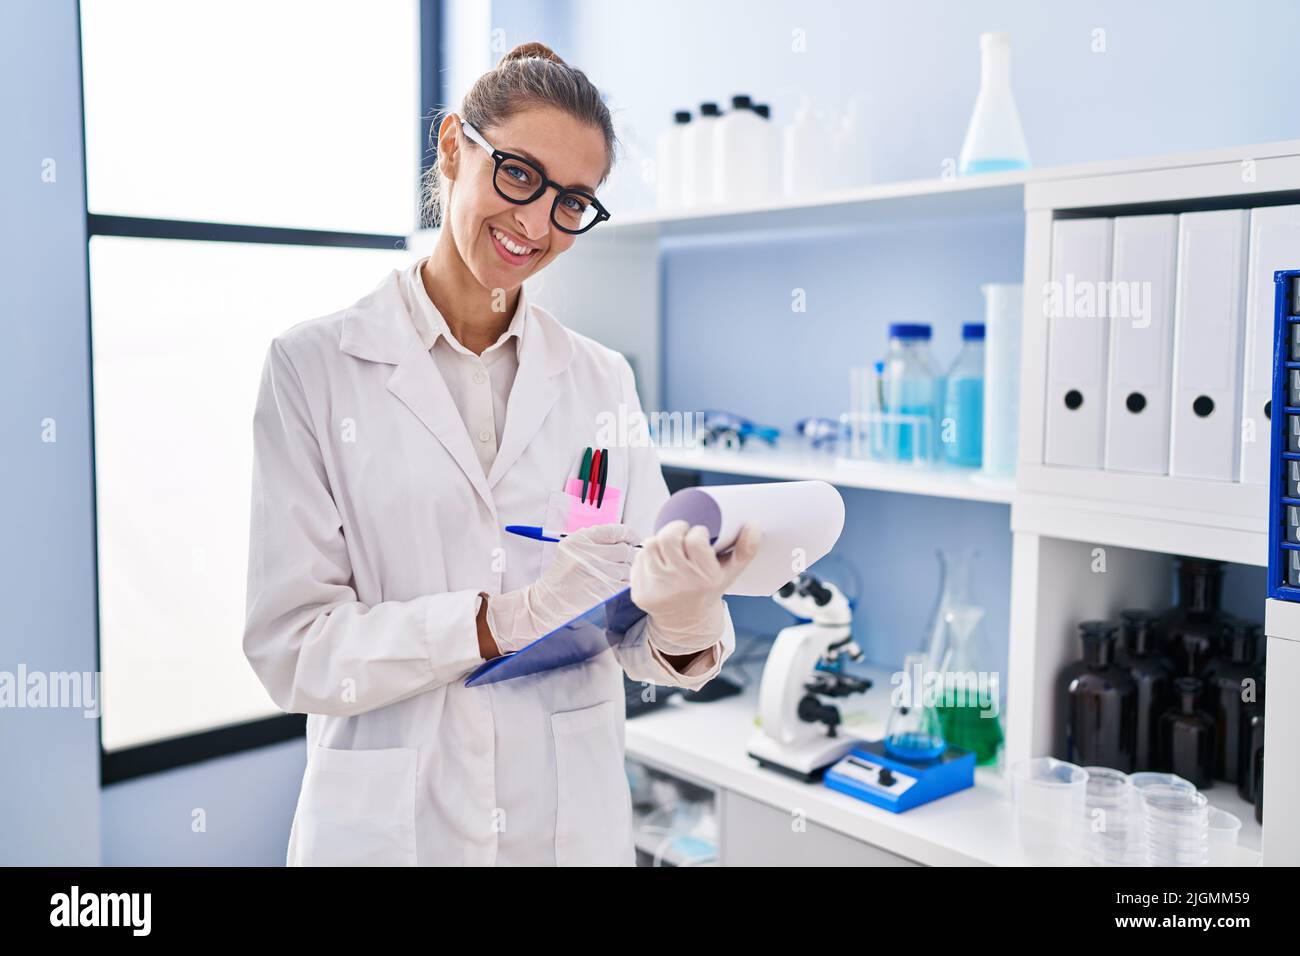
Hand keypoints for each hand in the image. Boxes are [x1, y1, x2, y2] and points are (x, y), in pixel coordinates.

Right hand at [486, 523, 639, 653]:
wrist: (549, 602)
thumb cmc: (562, 574)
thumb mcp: (570, 547)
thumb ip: (593, 536)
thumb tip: (621, 534)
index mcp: (581, 541)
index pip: (615, 531)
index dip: (628, 534)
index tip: (632, 537)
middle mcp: (590, 556)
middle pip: (625, 549)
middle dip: (626, 553)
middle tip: (620, 558)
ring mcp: (599, 575)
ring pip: (628, 567)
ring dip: (624, 570)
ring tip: (610, 574)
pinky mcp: (606, 592)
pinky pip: (626, 583)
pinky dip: (623, 583)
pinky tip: (611, 584)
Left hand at [631, 520, 762, 654]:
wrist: (686, 623)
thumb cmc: (708, 590)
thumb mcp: (731, 573)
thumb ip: (746, 550)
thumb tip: (755, 525)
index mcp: (704, 578)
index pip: (695, 540)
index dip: (697, 532)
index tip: (700, 534)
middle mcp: (680, 584)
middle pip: (667, 538)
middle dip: (675, 529)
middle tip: (682, 532)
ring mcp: (657, 589)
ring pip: (650, 544)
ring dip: (660, 540)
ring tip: (670, 546)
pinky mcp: (640, 593)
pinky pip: (639, 560)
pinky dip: (648, 556)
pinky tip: (658, 562)